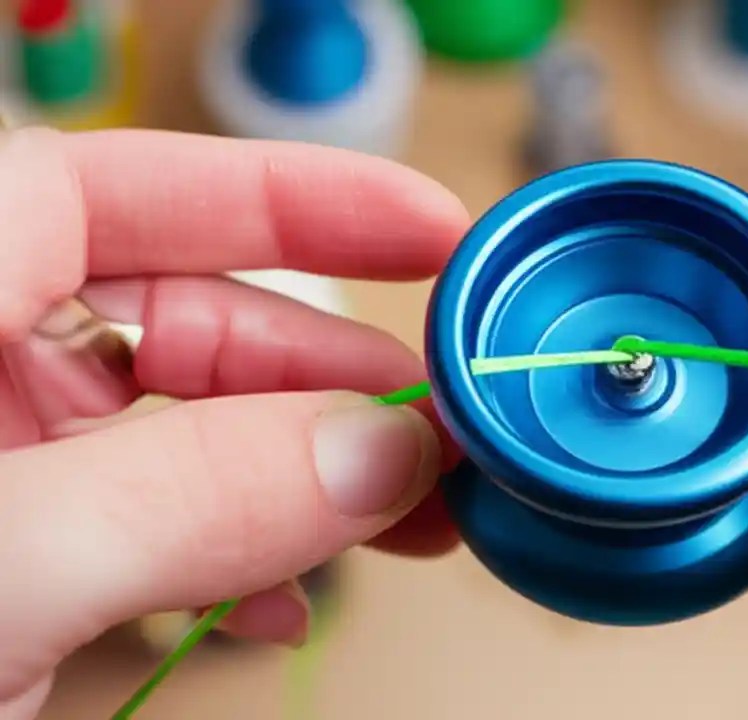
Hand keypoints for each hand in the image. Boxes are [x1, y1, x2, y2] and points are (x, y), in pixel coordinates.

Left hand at [0, 128, 470, 717]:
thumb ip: (186, 498)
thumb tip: (375, 451)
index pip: (124, 189)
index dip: (291, 194)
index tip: (426, 227)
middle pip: (180, 318)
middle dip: (326, 374)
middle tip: (435, 425)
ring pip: (181, 429)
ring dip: (304, 472)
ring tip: (398, 520)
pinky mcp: (7, 554)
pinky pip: (149, 518)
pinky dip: (236, 549)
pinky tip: (288, 594)